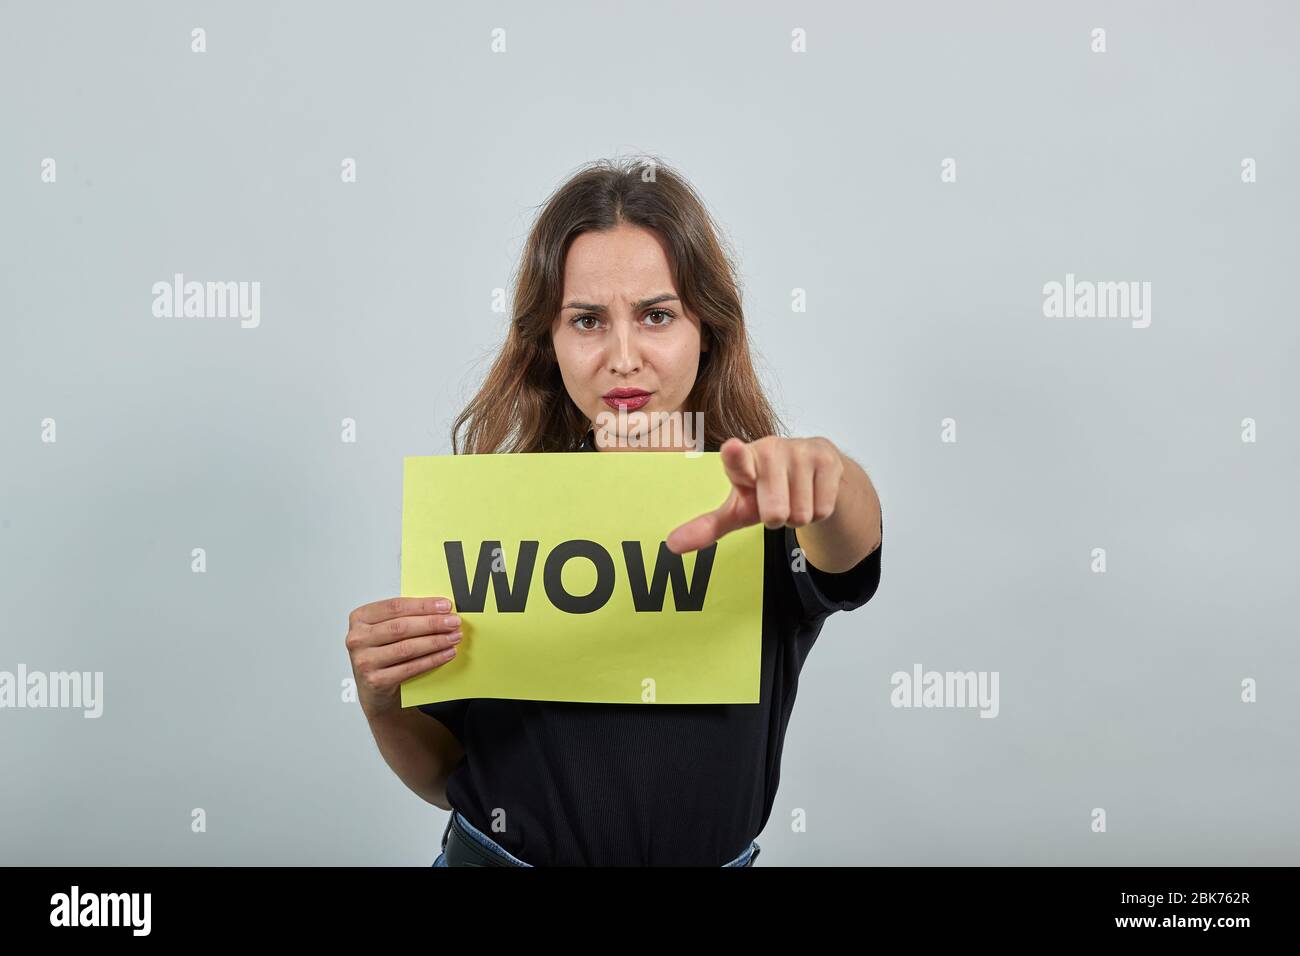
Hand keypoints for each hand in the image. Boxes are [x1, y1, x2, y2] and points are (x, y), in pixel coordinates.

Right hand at [345, 596, 463, 718]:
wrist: (375, 691)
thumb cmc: (383, 654)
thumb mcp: (386, 631)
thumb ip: (406, 617)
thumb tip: (440, 609)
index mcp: (360, 618)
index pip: (395, 606)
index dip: (423, 605)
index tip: (445, 605)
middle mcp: (357, 638)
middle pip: (401, 627)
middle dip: (432, 623)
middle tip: (454, 621)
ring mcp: (364, 661)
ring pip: (407, 647)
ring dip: (435, 641)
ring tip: (454, 637)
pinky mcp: (376, 680)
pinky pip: (410, 668)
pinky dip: (433, 660)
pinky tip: (447, 653)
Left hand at [665, 435, 844, 554]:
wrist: (814, 473)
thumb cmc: (768, 490)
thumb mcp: (739, 509)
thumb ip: (707, 526)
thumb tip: (672, 546)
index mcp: (742, 459)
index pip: (737, 460)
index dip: (736, 457)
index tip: (732, 448)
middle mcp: (770, 448)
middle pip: (775, 513)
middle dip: (777, 518)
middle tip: (776, 503)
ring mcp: (800, 450)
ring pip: (800, 514)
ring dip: (798, 516)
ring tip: (795, 497)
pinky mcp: (826, 457)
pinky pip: (822, 508)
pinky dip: (818, 512)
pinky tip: (812, 494)